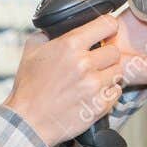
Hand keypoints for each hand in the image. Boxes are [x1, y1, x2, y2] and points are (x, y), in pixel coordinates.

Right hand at [3, 13, 125, 146]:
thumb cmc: (28, 88)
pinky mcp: (100, 106)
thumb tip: (61, 25)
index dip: (109, 27)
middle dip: (107, 54)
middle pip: (115, 51)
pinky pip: (117, 92)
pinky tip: (94, 93)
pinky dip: (109, 92)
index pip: (107, 24)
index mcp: (70, 45)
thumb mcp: (31, 50)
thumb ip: (49, 34)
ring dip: (109, 73)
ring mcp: (94, 86)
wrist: (28, 122)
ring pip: (118, 71)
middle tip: (96, 61)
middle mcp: (85, 64)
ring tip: (94, 78)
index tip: (106, 32)